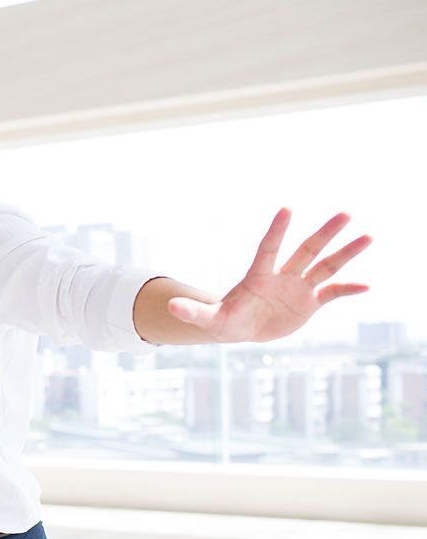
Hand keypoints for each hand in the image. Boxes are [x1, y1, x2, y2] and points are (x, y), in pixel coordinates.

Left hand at [167, 209, 371, 342]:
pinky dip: (348, 290)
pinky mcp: (309, 303)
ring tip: (368, 237)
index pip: (269, 248)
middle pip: (306, 250)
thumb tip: (170, 307)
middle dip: (324, 233)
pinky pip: (332, 293)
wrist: (242, 328)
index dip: (277, 230)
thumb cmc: (224, 320)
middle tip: (345, 214)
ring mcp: (298, 287)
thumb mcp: (209, 319)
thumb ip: (193, 311)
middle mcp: (282, 276)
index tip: (287, 209)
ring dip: (346, 254)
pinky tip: (367, 286)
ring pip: (325, 266)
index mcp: (258, 276)